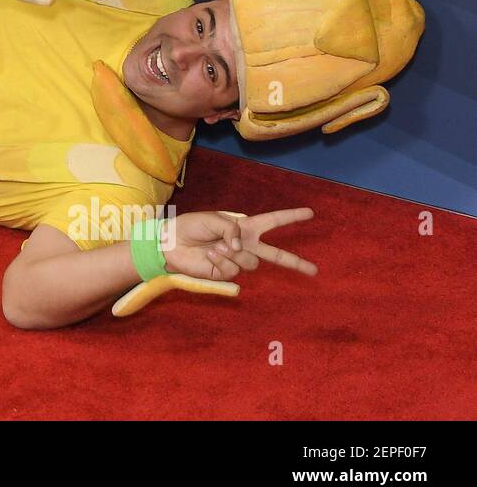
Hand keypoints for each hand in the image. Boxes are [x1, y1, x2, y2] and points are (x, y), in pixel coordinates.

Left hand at [162, 208, 317, 280]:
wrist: (172, 243)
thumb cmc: (191, 226)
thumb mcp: (213, 219)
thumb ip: (232, 229)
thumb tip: (242, 247)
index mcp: (244, 227)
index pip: (272, 222)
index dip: (290, 217)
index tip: (310, 213)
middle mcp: (244, 245)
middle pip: (276, 255)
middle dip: (296, 263)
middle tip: (315, 271)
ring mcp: (236, 260)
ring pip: (251, 262)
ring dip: (233, 254)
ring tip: (216, 246)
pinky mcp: (226, 273)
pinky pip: (233, 270)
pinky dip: (221, 261)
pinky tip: (209, 255)